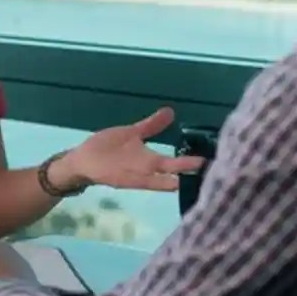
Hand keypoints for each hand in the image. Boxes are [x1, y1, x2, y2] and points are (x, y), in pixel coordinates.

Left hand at [59, 107, 205, 191]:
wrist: (83, 159)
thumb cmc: (107, 147)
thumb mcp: (133, 133)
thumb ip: (152, 126)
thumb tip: (171, 111)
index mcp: (150, 160)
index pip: (176, 162)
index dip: (192, 162)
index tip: (213, 160)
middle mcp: (146, 168)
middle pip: (172, 168)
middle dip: (189, 167)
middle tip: (211, 166)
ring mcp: (136, 174)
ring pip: (161, 177)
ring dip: (177, 177)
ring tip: (197, 174)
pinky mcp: (124, 178)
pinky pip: (143, 181)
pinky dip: (158, 183)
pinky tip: (172, 183)